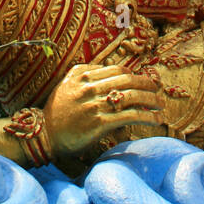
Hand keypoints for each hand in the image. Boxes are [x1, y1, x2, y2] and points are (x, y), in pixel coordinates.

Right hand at [43, 62, 165, 158]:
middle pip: (127, 80)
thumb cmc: (56, 112)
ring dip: (151, 99)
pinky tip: (157, 120)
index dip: (134, 74)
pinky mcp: (99, 124)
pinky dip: (147, 117)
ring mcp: (94, 105)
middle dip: (146, 83)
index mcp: (81, 75)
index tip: (143, 80)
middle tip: (158, 88)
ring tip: (161, 104)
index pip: (116, 70)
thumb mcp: (66, 85)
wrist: (43, 135)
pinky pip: (129, 117)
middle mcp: (89, 87)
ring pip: (131, 97)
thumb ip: (85, 73)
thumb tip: (108, 69)